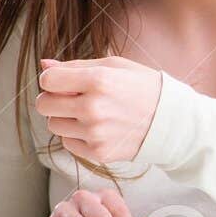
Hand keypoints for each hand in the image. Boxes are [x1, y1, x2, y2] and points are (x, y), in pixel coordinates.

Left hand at [35, 55, 162, 164]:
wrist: (171, 119)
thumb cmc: (142, 87)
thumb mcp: (115, 66)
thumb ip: (76, 65)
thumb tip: (44, 64)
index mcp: (99, 80)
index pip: (48, 80)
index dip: (51, 79)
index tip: (63, 81)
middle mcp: (93, 107)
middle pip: (44, 105)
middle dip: (53, 99)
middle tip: (72, 97)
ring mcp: (95, 132)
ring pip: (54, 125)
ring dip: (65, 118)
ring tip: (88, 112)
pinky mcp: (97, 152)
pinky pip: (68, 142)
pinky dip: (76, 135)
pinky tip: (97, 127)